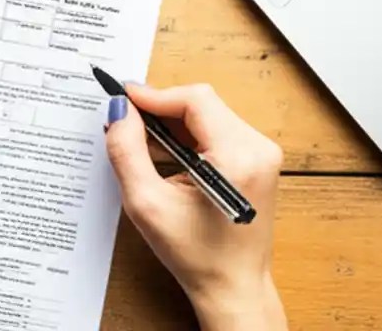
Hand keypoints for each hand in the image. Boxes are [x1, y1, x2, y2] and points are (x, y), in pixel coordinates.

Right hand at [105, 83, 286, 330]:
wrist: (233, 287)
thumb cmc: (197, 255)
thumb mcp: (147, 204)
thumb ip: (127, 152)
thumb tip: (119, 112)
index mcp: (239, 156)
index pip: (194, 100)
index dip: (154, 95)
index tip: (123, 97)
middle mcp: (258, 148)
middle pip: (202, 103)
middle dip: (161, 108)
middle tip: (126, 121)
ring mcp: (262, 153)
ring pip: (208, 114)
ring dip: (173, 122)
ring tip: (141, 140)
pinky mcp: (257, 160)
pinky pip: (217, 129)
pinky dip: (188, 134)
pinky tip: (165, 151)